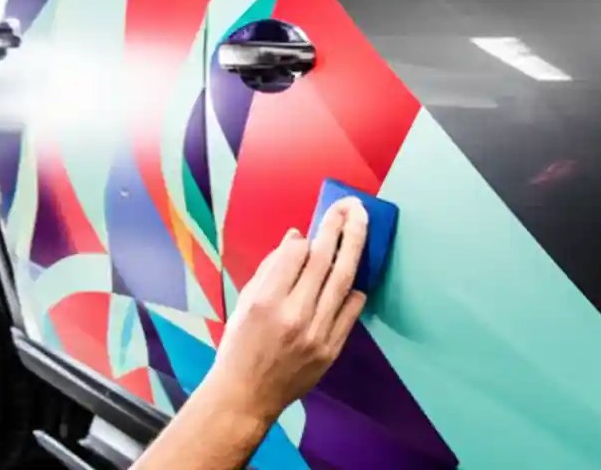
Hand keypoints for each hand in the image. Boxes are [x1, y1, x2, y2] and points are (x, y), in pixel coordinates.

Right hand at [202, 197, 369, 424]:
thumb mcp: (245, 302)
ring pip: (343, 281)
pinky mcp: (331, 350)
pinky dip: (354, 290)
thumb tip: (297, 237)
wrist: (247, 395)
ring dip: (353, 247)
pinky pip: (350, 312)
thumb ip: (271, 268)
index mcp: (266, 302)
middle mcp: (293, 316)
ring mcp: (316, 334)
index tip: (309, 231)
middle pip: (324, 261)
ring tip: (360, 224)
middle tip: (350, 206)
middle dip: (338, 227)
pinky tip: (355, 275)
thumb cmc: (240, 345)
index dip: (304, 239)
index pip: (295, 255)